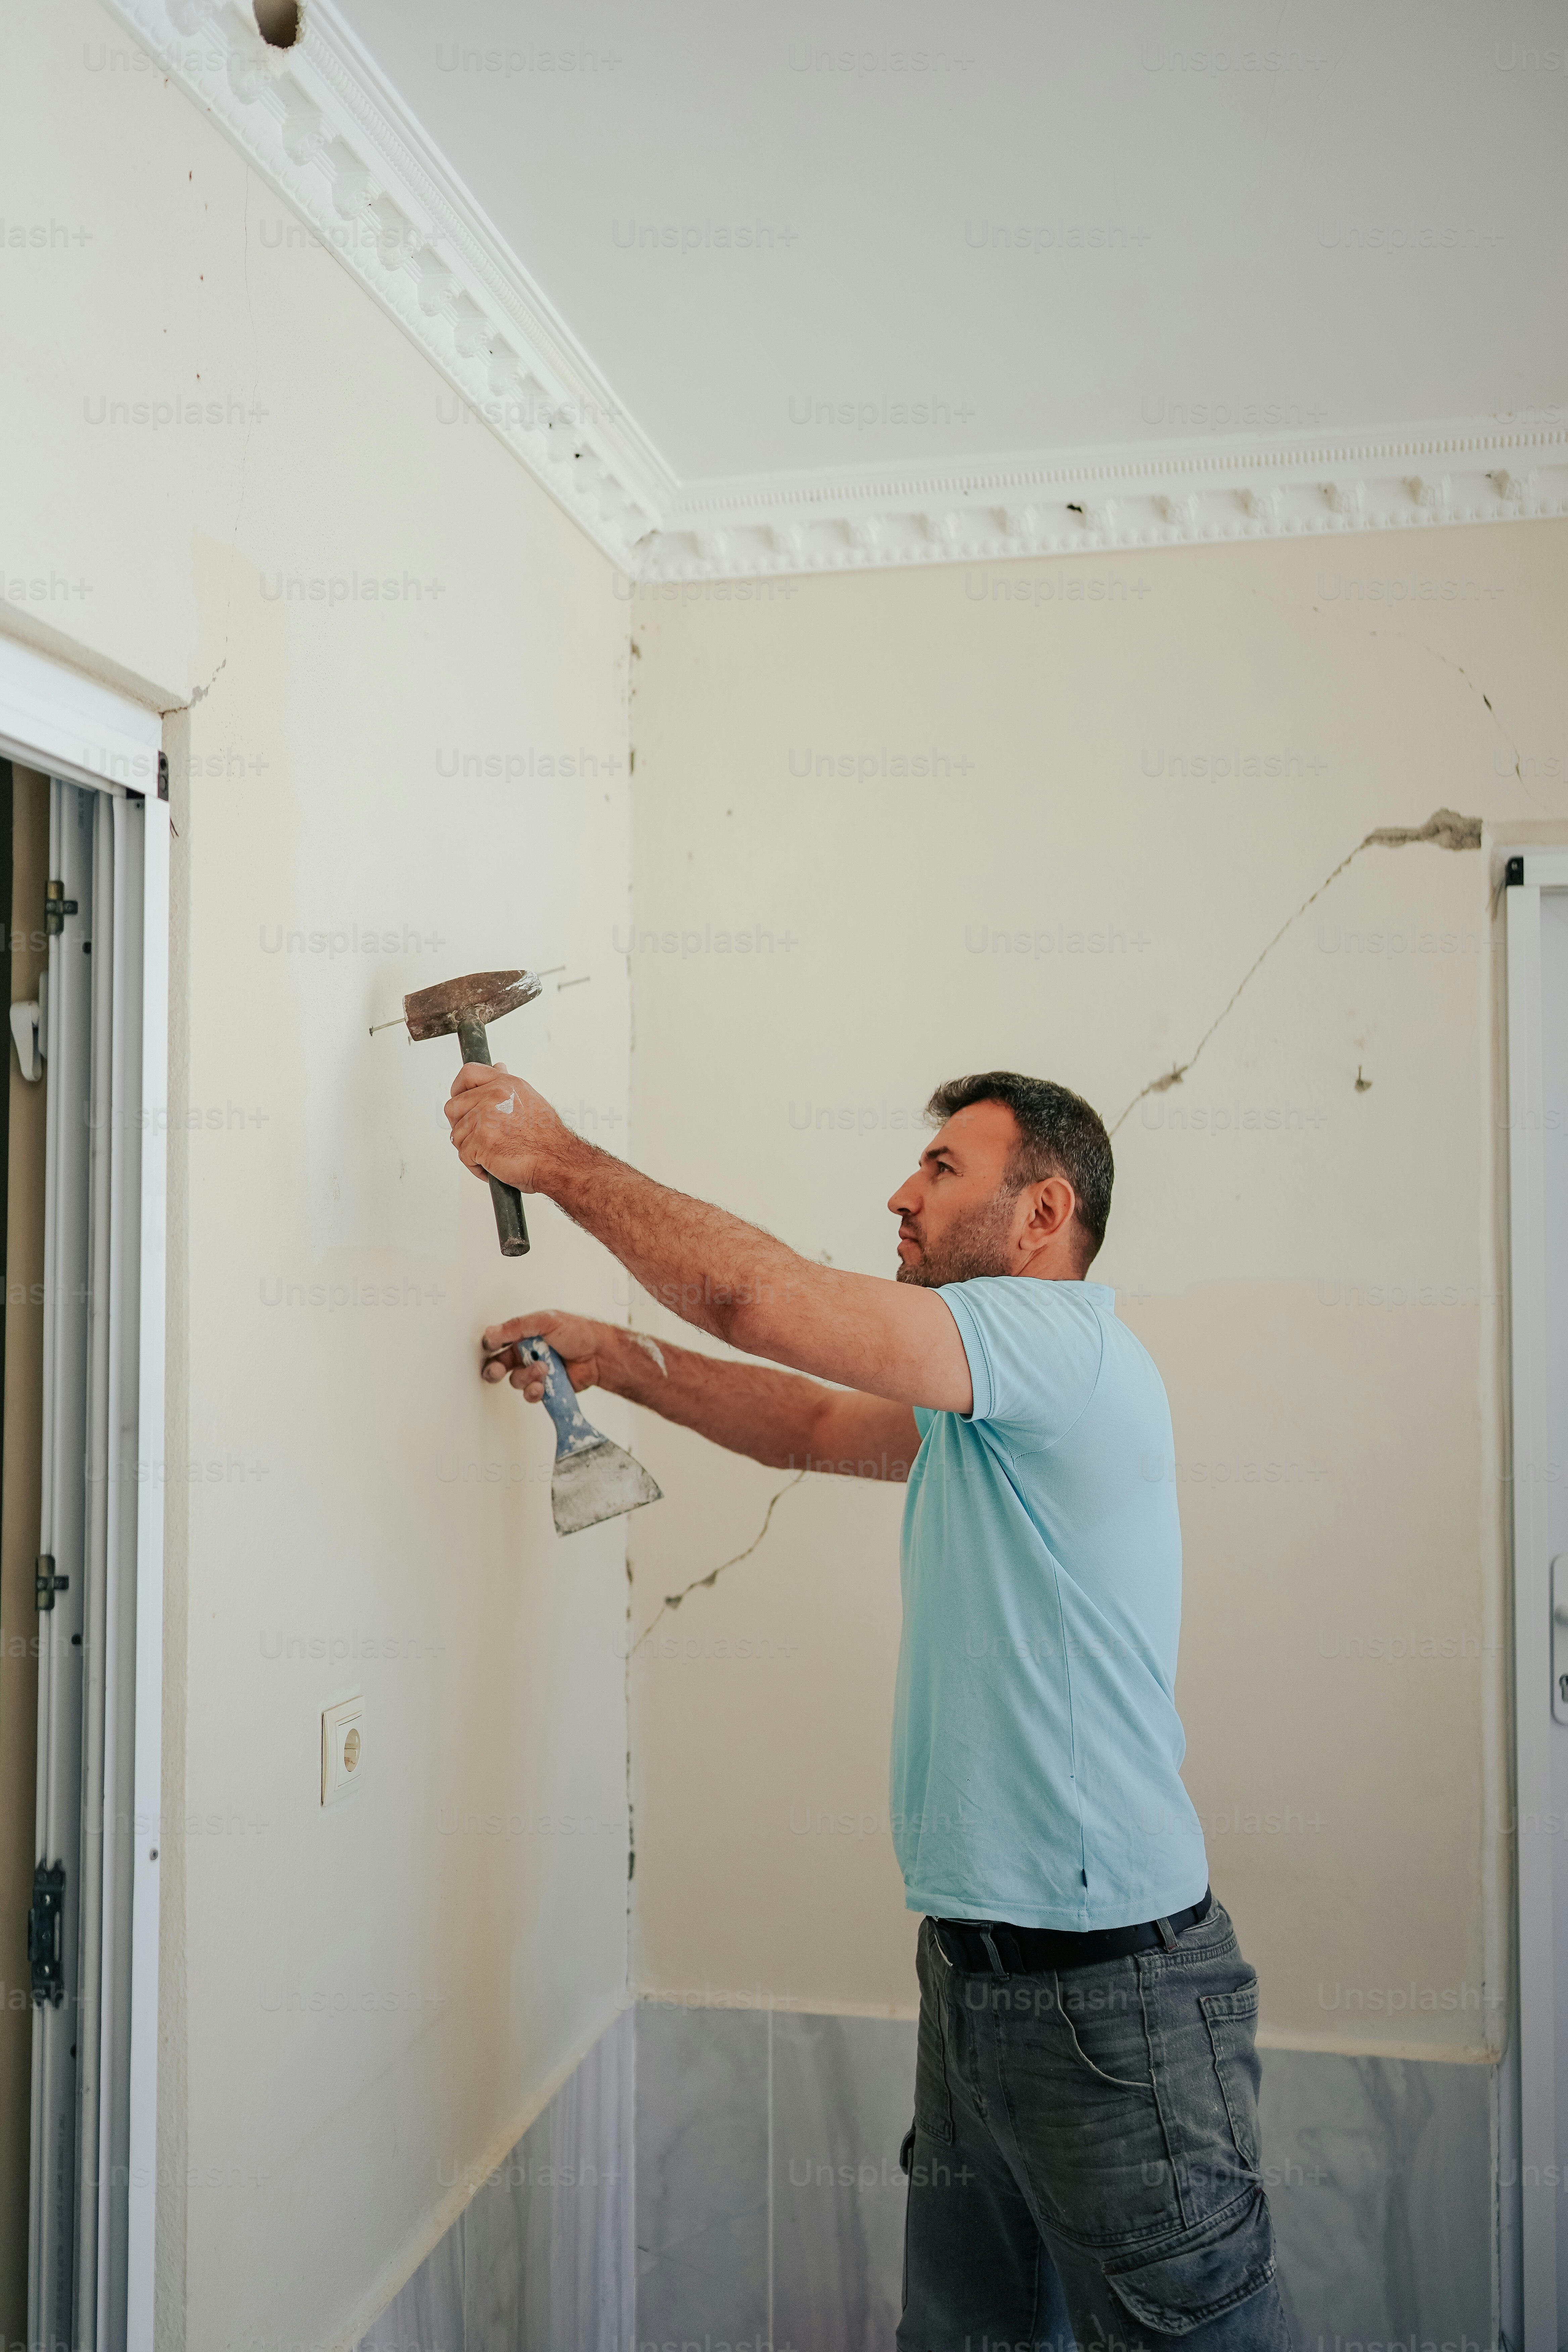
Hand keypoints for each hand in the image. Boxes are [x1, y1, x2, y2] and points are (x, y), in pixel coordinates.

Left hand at [444, 1064, 575, 1193]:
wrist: (557, 1160)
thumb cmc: (547, 1138)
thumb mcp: (529, 1100)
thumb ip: (506, 1086)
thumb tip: (497, 1067)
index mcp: (505, 1084)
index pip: (469, 1074)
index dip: (459, 1089)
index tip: (460, 1100)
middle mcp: (493, 1096)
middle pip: (453, 1107)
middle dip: (461, 1126)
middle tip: (477, 1138)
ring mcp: (484, 1118)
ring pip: (457, 1135)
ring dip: (471, 1150)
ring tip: (493, 1156)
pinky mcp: (479, 1140)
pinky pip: (463, 1155)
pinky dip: (476, 1167)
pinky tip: (493, 1166)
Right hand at [481, 1309, 609, 1399]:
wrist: (599, 1354)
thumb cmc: (578, 1332)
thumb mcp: (546, 1321)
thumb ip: (517, 1326)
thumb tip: (490, 1332)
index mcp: (524, 1335)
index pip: (498, 1342)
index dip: (491, 1346)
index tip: (491, 1346)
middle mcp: (526, 1354)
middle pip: (499, 1365)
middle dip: (495, 1369)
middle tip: (498, 1370)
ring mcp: (534, 1372)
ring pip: (515, 1380)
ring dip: (527, 1376)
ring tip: (543, 1368)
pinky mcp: (544, 1388)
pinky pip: (529, 1394)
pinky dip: (534, 1391)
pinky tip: (542, 1385)